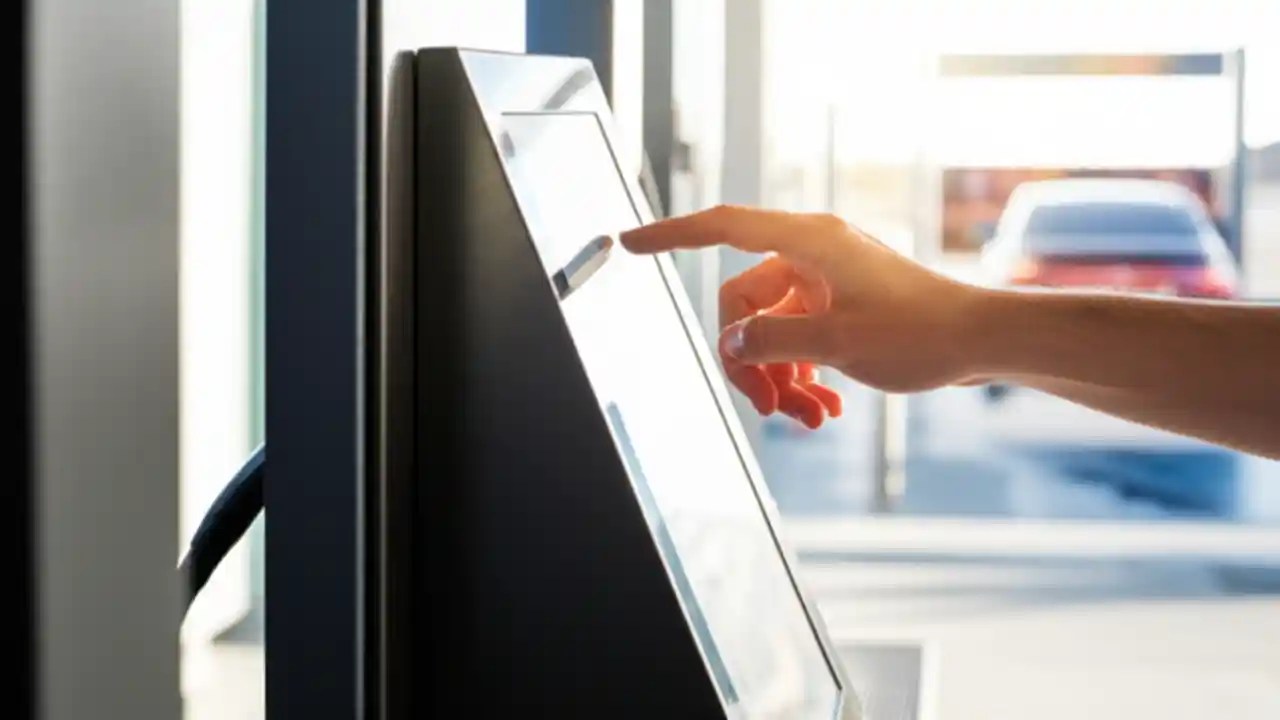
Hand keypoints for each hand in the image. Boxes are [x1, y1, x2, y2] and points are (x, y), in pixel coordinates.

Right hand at [621, 205, 981, 427]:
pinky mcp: (842, 307)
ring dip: (781, 377)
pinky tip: (823, 410)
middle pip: (743, 305)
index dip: (671, 235)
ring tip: (808, 417)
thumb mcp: (835, 342)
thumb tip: (729, 344)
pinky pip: (800, 339)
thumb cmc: (921, 331)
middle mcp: (811, 255)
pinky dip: (803, 374)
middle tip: (769, 409)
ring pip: (772, 331)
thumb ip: (771, 342)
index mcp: (806, 244)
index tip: (630, 245)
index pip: (722, 229)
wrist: (982, 342)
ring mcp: (826, 282)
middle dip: (750, 362)